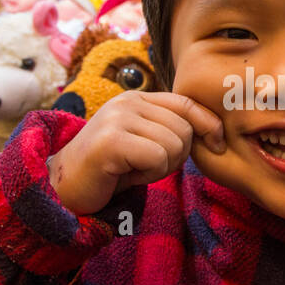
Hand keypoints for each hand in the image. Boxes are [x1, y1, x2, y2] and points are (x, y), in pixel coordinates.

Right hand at [49, 92, 225, 214]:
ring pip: (173, 144)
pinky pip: (157, 157)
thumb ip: (170, 130)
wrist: (66, 186)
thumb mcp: (145, 142)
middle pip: (184, 129)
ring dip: (160, 168)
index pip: (187, 103)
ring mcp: (118, 118)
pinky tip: (126, 174)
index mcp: (138, 99)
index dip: (209, 123)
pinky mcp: (111, 140)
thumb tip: (214, 133)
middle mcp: (128, 101)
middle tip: (147, 166)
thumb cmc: (111, 169)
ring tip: (134, 169)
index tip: (218, 144)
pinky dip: (148, 174)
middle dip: (176, 157)